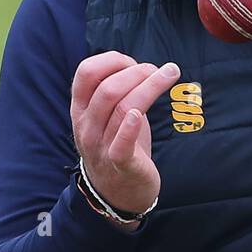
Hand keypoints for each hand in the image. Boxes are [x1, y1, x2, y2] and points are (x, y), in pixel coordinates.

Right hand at [70, 51, 179, 226]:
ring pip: (121, 108)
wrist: (117, 191)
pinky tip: (139, 114)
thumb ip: (115, 90)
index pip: (86, 72)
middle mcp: (86, 125)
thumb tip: (138, 64)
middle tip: (161, 70)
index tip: (134, 61)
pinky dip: (129, 127)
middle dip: (137, 72)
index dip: (113, 59)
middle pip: (108, 88)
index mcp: (81, 108)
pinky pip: (121, 145)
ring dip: (149, 86)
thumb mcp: (108, 115)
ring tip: (170, 74)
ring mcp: (101, 146)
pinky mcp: (120, 163)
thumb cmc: (117, 143)